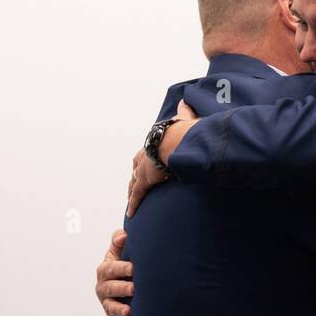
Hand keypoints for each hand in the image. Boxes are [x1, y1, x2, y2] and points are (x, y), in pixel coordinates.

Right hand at [95, 229, 133, 315]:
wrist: (126, 279)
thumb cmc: (123, 263)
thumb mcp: (118, 251)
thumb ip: (118, 241)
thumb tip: (123, 235)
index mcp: (105, 270)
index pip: (110, 268)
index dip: (121, 268)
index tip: (133, 268)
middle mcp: (103, 287)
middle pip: (110, 288)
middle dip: (121, 288)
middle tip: (134, 288)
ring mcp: (106, 302)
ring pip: (110, 306)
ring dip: (118, 309)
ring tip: (129, 311)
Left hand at [126, 101, 198, 216]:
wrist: (178, 140)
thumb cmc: (182, 131)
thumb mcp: (183, 120)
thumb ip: (184, 113)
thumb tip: (185, 101)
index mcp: (154, 141)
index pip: (146, 152)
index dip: (145, 159)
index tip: (145, 164)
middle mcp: (144, 154)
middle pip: (136, 167)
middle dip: (136, 176)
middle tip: (135, 184)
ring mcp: (143, 168)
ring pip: (134, 183)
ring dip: (132, 191)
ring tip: (131, 201)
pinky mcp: (144, 181)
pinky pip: (137, 196)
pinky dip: (133, 205)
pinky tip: (130, 214)